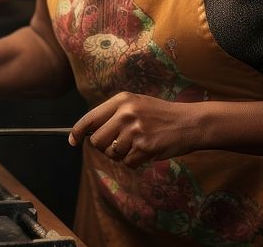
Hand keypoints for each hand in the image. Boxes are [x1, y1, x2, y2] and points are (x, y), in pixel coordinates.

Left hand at [69, 92, 202, 166]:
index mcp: (121, 100)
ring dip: (122, 155)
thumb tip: (90, 132)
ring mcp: (135, 130)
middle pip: (97, 140)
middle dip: (105, 147)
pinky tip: (146, 151)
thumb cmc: (161, 115)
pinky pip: (127, 162)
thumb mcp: (136, 104)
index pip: (90, 118)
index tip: (73, 141)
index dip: (78, 131)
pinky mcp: (145, 146)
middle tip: (119, 145)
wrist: (190, 123)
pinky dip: (134, 162)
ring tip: (137, 145)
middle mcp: (125, 113)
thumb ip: (114, 114)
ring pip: (112, 153)